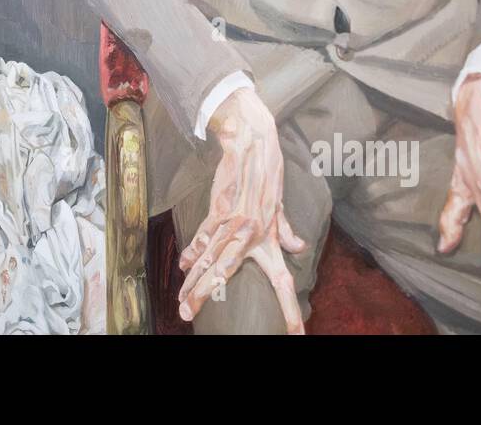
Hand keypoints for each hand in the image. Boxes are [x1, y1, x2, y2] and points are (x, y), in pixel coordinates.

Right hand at [177, 86, 307, 331]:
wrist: (252, 144)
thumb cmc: (267, 173)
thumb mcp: (280, 205)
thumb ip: (286, 231)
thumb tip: (298, 248)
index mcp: (269, 239)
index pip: (282, 283)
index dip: (290, 311)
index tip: (296, 336)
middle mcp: (251, 235)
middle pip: (225, 274)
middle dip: (207, 297)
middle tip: (189, 316)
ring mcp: (233, 223)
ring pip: (209, 259)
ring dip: (193, 281)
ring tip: (182, 302)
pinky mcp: (218, 209)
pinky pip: (203, 236)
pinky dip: (192, 252)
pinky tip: (183, 266)